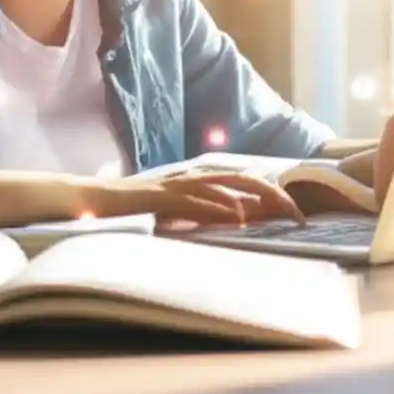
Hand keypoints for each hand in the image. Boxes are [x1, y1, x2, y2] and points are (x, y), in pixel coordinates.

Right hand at [83, 171, 307, 225]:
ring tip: (280, 210)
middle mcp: (192, 176)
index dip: (273, 194)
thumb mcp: (180, 211)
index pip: (244, 182)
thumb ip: (208, 211)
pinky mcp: (161, 196)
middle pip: (244, 179)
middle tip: (300, 215)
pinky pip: (195, 200)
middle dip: (276, 194)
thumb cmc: (137, 208)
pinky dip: (218, 206)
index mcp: (199, 178)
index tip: (295, 214)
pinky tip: (237, 216)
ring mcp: (176, 184)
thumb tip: (241, 218)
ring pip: (225, 184)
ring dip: (255, 198)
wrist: (93, 200)